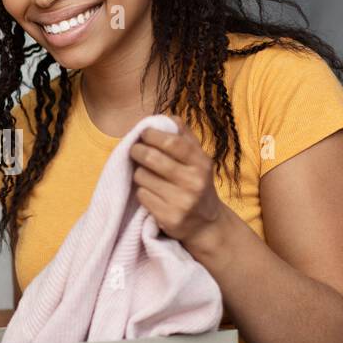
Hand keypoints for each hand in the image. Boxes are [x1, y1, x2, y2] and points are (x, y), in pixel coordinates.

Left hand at [129, 115, 226, 250]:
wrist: (207, 225)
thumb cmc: (198, 185)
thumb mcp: (199, 160)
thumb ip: (184, 138)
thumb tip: (166, 117)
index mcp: (201, 163)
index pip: (171, 142)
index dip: (152, 135)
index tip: (143, 133)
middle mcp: (193, 182)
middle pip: (151, 158)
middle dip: (137, 150)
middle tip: (134, 149)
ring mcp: (181, 201)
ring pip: (142, 177)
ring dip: (139, 173)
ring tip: (147, 175)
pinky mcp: (169, 218)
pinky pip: (142, 195)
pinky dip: (142, 192)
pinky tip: (151, 193)